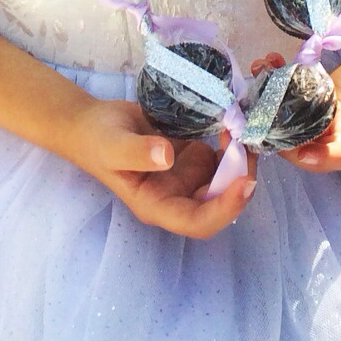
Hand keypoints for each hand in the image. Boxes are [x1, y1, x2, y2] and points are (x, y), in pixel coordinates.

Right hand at [68, 96, 256, 238]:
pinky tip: (230, 120)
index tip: (246, 180)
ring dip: (239, 158)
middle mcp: (176, 197)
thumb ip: (137, 152)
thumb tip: (167, 156)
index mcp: (157, 205)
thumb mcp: (112, 144)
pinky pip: (219, 158)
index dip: (226, 207)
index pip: (198, 221)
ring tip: (240, 124)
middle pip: (219, 202)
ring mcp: (186, 178)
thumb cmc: (97, 139)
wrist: (91, 123)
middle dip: (241, 176)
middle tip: (249, 141)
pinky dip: (230, 143)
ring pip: (225, 179)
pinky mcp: (190, 158)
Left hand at [279, 42, 340, 172]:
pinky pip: (296, 113)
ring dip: (277, 119)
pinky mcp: (317, 112)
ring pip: (302, 134)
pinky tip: (266, 69)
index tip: (305, 154)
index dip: (329, 157)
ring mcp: (331, 126)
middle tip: (266, 130)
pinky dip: (278, 97)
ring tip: (260, 92)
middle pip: (320, 152)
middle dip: (291, 145)